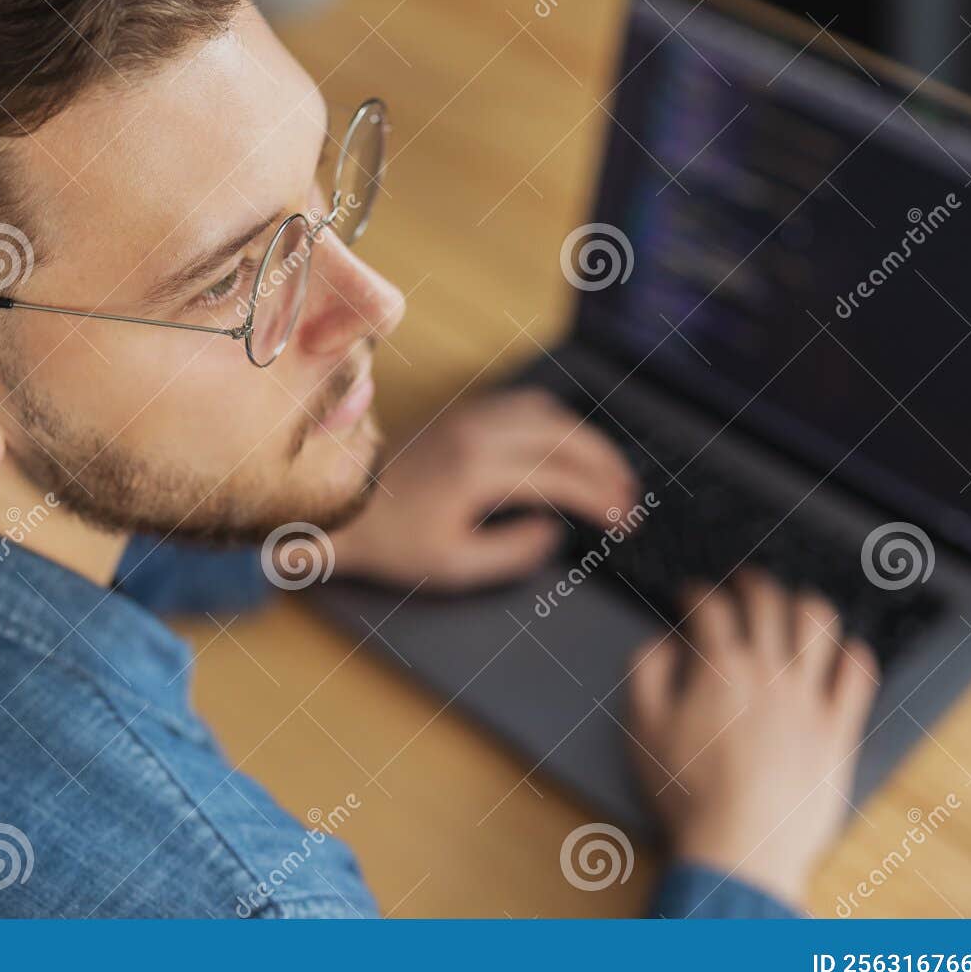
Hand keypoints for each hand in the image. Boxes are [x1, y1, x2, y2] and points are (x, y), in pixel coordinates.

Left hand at [329, 388, 640, 591]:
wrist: (341, 509)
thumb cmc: (393, 544)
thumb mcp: (454, 567)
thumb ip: (513, 552)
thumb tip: (554, 530)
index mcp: (476, 470)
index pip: (560, 476)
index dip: (601, 497)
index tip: (624, 520)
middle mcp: (477, 432)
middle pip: (564, 435)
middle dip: (606, 465)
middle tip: (629, 497)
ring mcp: (470, 416)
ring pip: (549, 411)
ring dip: (586, 440)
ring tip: (610, 473)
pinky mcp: (463, 413)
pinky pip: (526, 404)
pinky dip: (560, 423)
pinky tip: (571, 447)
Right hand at [627, 569, 878, 904]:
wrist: (742, 846)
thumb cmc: (688, 793)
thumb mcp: (644, 730)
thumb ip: (646, 675)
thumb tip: (659, 645)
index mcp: (721, 667)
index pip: (711, 607)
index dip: (697, 593)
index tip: (690, 596)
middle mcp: (770, 671)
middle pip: (767, 603)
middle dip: (752, 583)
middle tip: (743, 582)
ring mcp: (810, 698)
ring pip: (819, 626)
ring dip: (806, 605)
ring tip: (798, 604)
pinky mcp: (839, 730)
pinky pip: (858, 678)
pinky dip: (854, 656)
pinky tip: (848, 652)